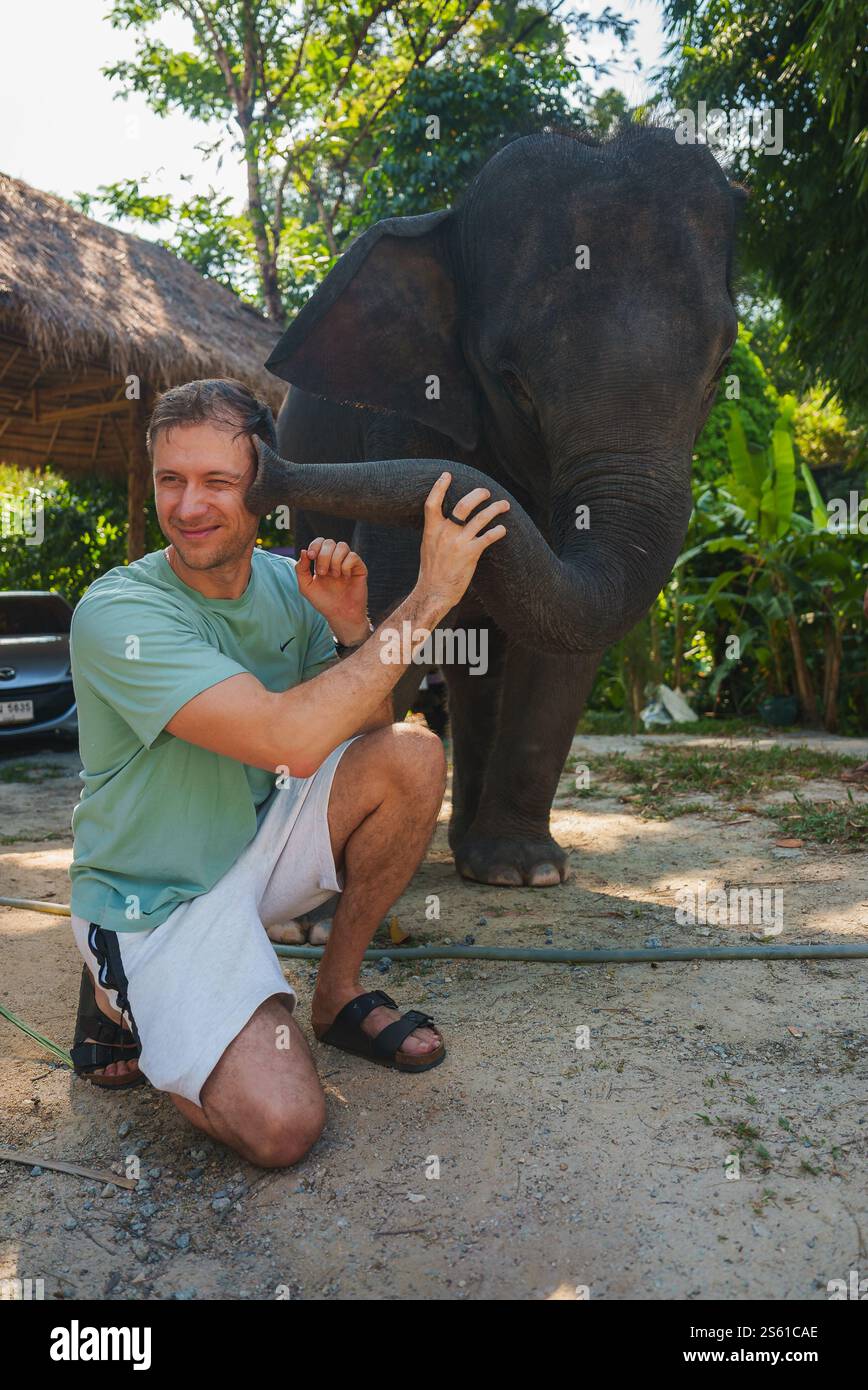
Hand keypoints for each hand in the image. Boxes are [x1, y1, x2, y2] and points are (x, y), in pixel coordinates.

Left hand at [296, 539, 370, 644]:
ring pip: (342, 546)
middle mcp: (336, 559)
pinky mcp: (359, 568)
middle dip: (324, 556)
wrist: (340, 615)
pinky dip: (346, 566)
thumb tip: (304, 550)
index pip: (320, 542)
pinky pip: (353, 556)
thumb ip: (301, 569)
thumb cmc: (323, 601)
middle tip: (323, 573)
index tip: (311, 557)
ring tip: (335, 576)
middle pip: (329, 542)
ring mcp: (348, 563)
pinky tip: (346, 578)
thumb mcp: (306, 586)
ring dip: (335, 561)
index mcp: (322, 561)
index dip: (315, 545)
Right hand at [415, 472, 508, 615]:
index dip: (439, 487)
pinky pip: (488, 537)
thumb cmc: (432, 571)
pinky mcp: (471, 553)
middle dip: (477, 495)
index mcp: (432, 530)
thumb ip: (437, 531)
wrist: (434, 592)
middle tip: (486, 492)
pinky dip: (497, 531)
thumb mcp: (428, 546)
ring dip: (495, 509)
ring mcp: (459, 542)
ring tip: (504, 504)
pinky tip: (502, 529)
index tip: (447, 475)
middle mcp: (445, 533)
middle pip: (463, 505)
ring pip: (481, 518)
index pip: (432, 503)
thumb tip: (447, 520)